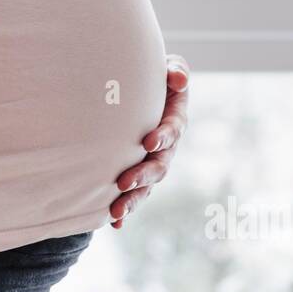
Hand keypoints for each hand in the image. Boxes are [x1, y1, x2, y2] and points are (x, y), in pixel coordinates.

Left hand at [110, 54, 188, 227]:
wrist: (133, 90)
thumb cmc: (152, 77)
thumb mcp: (166, 68)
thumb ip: (175, 70)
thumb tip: (178, 79)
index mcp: (174, 119)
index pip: (173, 130)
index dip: (163, 136)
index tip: (147, 142)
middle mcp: (165, 146)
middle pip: (159, 165)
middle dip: (143, 175)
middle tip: (124, 181)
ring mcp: (151, 163)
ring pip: (146, 185)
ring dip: (133, 198)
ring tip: (116, 209)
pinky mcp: (136, 174)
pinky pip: (132, 195)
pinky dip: (125, 211)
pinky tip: (114, 223)